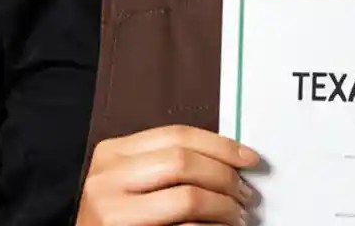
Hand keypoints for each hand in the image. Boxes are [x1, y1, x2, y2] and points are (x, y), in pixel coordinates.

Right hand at [76, 125, 258, 225]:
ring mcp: (113, 212)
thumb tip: (227, 159)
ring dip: (224, 207)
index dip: (220, 145)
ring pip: (189, 197)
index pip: (176, 135)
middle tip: (245, 193)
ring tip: (236, 216)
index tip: (247, 158)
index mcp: (112, 154)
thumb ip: (166, 165)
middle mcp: (107, 180)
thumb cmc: (118, 220)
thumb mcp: (132, 181)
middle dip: (225, 177)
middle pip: (184, 162)